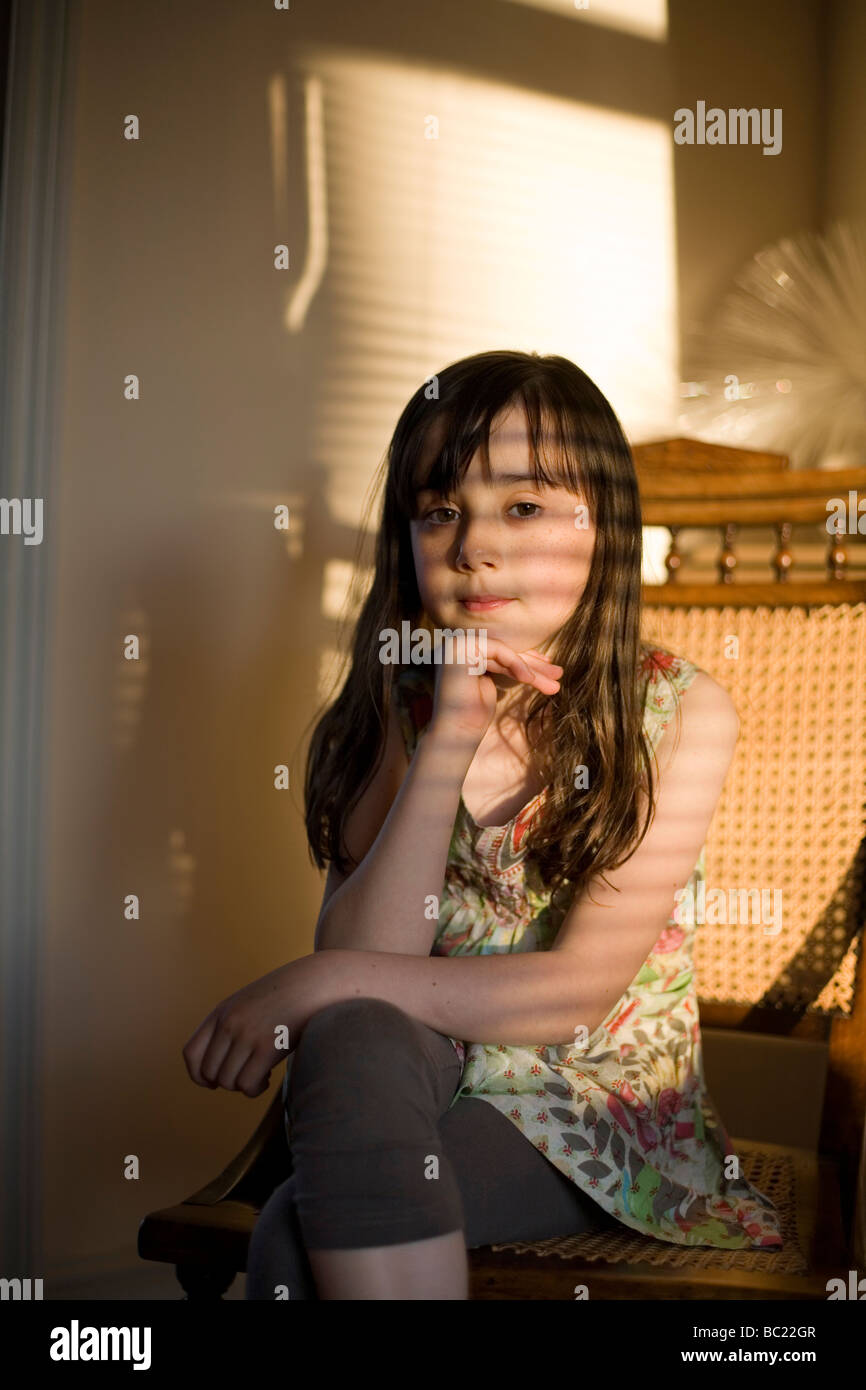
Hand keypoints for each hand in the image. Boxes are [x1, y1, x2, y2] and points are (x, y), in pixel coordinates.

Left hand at [182, 953, 326, 1097]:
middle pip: (209, 1072)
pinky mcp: (267, 1047)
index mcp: (222, 1011)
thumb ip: (234, 1023)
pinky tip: (268, 1077)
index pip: (191, 1054)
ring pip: (227, 1081)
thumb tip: (223, 1059)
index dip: (198, 1074)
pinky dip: (255, 1089)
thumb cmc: (290, 995)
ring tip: (261, 1074)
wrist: (320, 981)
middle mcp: (229, 1023)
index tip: (213, 1081)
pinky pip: (247, 1084)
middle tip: (246, 1075)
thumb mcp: (252, 1002)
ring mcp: (247, 1035)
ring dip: (243, 1085)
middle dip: (226, 1081)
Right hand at [429, 639, 561, 745]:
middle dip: (534, 664)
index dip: (527, 661)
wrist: (456, 734)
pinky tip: (529, 678)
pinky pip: (497, 650)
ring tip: (552, 683)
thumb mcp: (496, 686)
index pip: (502, 652)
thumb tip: (534, 660)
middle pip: (504, 651)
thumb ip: (507, 667)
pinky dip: (515, 663)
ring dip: (531, 668)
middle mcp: (456, 645)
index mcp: (463, 653)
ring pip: (504, 651)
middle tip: (559, 674)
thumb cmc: (473, 717)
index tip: (549, 671)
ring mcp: (455, 645)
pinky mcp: (458, 648)